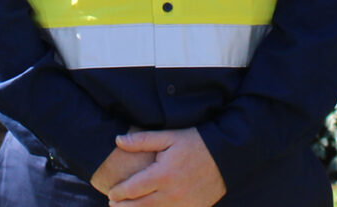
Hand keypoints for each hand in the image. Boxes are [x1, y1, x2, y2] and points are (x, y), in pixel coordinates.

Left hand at [101, 128, 224, 206]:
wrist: (226, 157)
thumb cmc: (196, 143)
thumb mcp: (169, 137)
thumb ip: (142, 140)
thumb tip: (118, 140)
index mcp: (163, 175)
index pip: (132, 189)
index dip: (118, 192)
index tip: (111, 192)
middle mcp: (171, 194)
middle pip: (140, 206)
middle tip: (113, 205)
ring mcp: (183, 204)